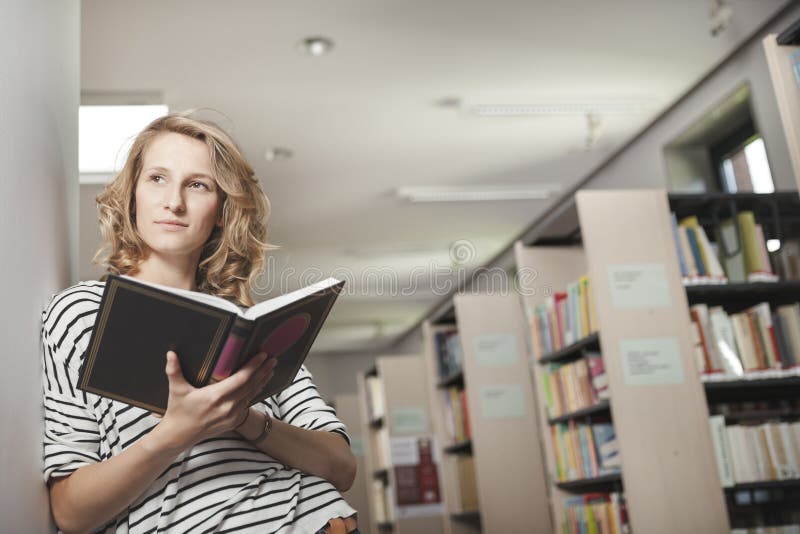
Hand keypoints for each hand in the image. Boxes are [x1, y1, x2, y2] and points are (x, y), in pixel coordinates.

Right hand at [153, 350, 276, 452]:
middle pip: (252, 385)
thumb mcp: (176, 390)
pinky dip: (255, 393)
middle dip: (263, 371)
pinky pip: (248, 404)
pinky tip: (260, 384)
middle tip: (273, 359)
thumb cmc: (178, 411)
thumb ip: (173, 371)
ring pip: (252, 395)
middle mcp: (227, 407)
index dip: (254, 366)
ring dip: (262, 381)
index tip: (263, 355)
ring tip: (271, 368)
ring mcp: (231, 416)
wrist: (178, 436)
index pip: (241, 378)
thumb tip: (170, 353)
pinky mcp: (233, 421)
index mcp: (215, 397)